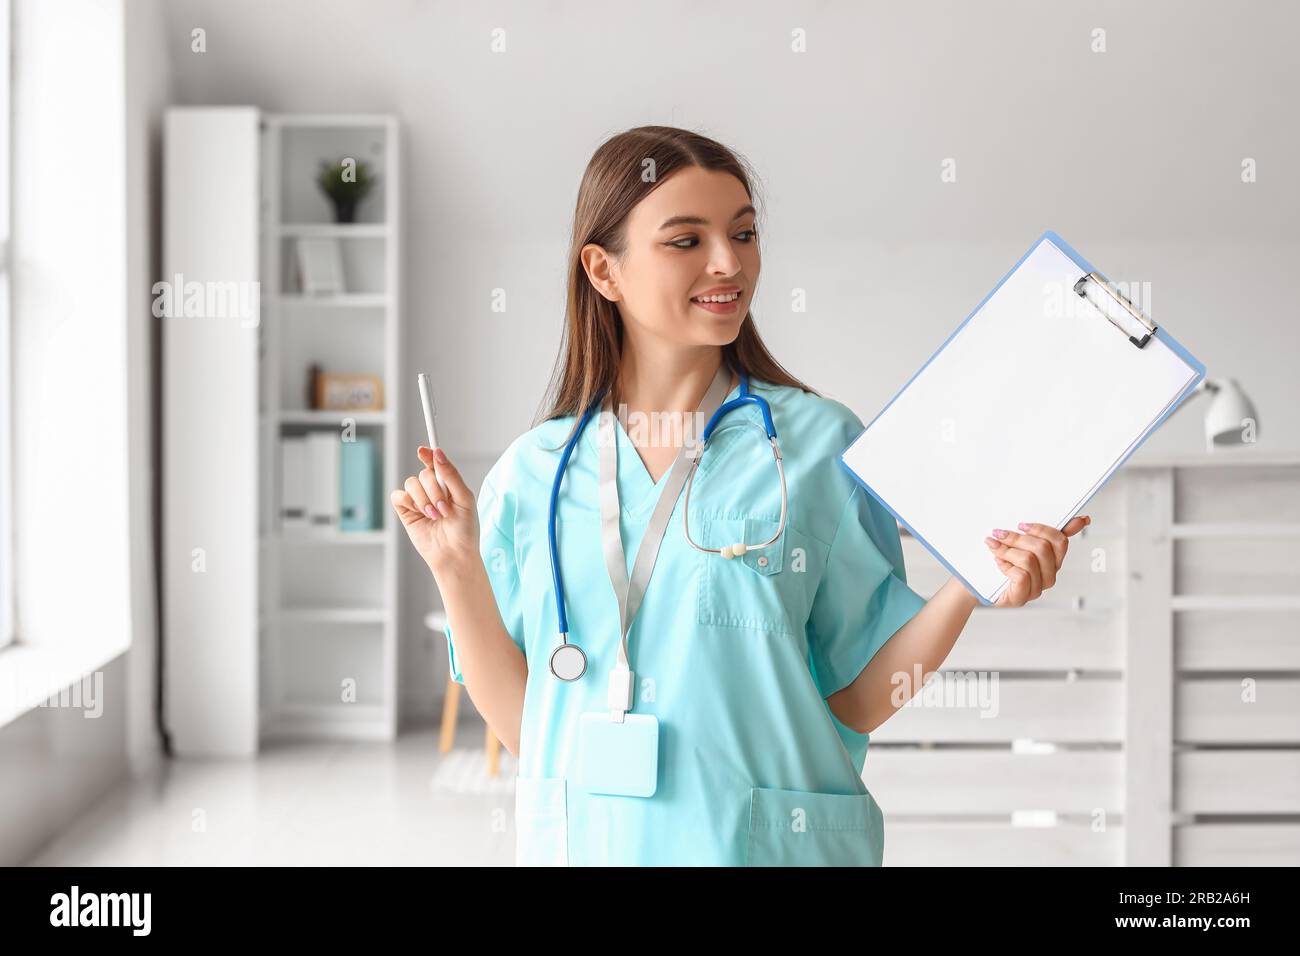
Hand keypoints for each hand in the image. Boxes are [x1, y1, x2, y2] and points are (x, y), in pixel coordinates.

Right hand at [390, 446, 479, 579]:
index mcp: (448, 485)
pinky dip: (409, 501)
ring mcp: (418, 500)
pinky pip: (398, 495)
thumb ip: (451, 475)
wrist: (454, 554)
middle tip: (444, 508)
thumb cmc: (465, 530)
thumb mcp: (464, 499)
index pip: (435, 463)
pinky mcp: (406, 512)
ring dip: (424, 499)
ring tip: (435, 515)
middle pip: (424, 473)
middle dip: (435, 490)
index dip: (428, 454)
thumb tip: (437, 453)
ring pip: (411, 483)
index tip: (424, 450)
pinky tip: (421, 513)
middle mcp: (432, 490)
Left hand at [984, 515, 1090, 607]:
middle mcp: (1048, 575)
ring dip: (1007, 550)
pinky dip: (1006, 565)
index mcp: (1052, 560)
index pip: (1060, 541)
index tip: (1021, 524)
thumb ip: (1038, 532)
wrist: (979, 586)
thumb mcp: (1019, 543)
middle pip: (1042, 548)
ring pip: (1029, 560)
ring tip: (993, 546)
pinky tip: (998, 562)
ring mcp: (1036, 588)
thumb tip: (1080, 519)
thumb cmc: (1000, 563)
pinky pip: (1021, 576)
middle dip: (1017, 538)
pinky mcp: (1022, 597)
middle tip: (999, 534)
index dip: (1043, 529)